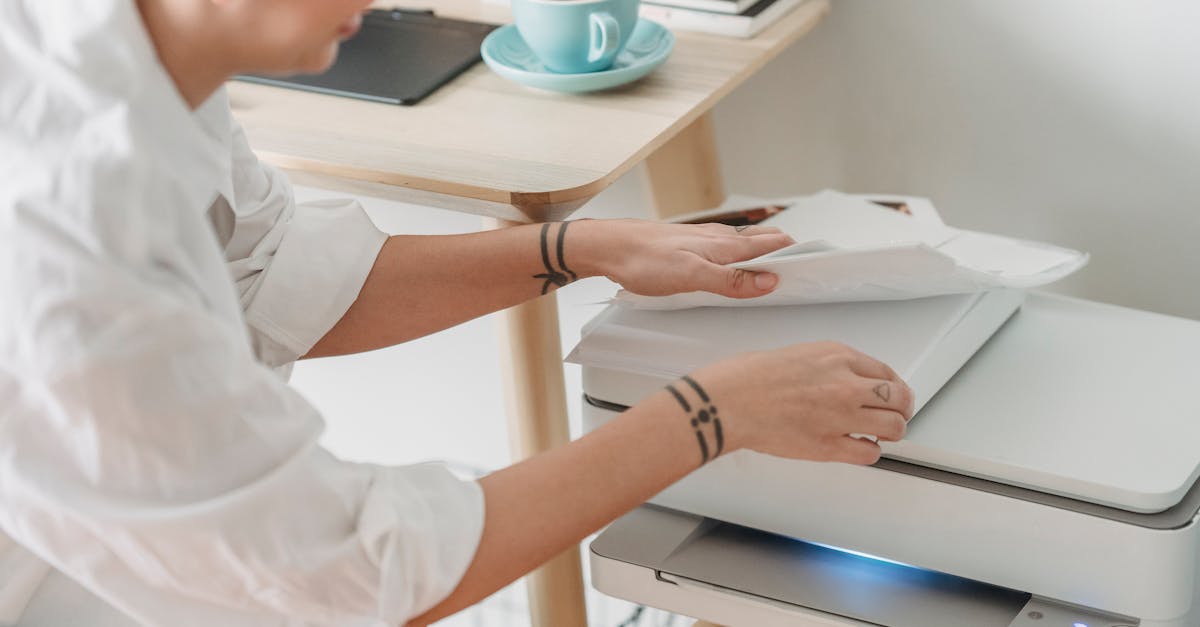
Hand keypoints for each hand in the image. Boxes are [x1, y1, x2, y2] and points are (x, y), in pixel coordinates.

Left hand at [572, 219, 793, 298]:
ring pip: (746, 244)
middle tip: (807, 269)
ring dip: (766, 253)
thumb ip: (730, 280)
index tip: (820, 265)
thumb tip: (770, 281)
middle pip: (764, 242)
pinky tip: (738, 264)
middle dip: (788, 252)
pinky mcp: (690, 245)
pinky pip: (727, 248)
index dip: (799, 253)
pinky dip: (743, 255)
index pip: (774, 245)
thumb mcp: (690, 277)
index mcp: (725, 245)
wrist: (608, 246)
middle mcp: (719, 238)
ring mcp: (704, 240)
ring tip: (781, 267)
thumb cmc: (643, 260)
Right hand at [682, 342, 914, 464]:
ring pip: (894, 427)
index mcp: (836, 356)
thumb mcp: (796, 354)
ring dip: (891, 432)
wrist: (726, 401)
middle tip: (895, 414)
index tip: (890, 394)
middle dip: (900, 408)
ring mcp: (840, 416)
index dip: (892, 386)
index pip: (885, 371)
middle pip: (899, 398)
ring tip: (881, 434)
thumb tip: (838, 382)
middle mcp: (845, 384)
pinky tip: (860, 448)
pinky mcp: (828, 446)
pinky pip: (869, 453)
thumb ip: (824, 368)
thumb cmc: (746, 377)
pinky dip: (868, 452)